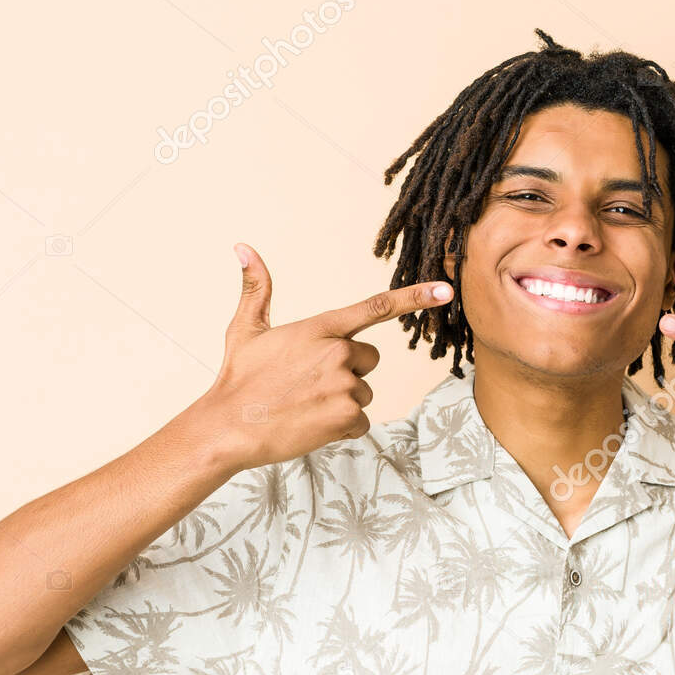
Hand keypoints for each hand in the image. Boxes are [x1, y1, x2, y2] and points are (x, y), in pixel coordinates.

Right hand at [199, 242, 451, 472]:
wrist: (229, 427)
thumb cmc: (238, 379)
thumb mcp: (246, 329)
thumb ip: (257, 288)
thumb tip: (243, 246)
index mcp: (320, 328)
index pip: (375, 307)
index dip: (414, 297)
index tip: (445, 289)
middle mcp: (337, 351)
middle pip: (369, 360)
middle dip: (348, 373)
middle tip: (309, 385)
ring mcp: (345, 384)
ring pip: (364, 393)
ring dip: (342, 403)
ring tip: (305, 406)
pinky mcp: (348, 415)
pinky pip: (361, 422)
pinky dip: (340, 428)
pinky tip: (311, 425)